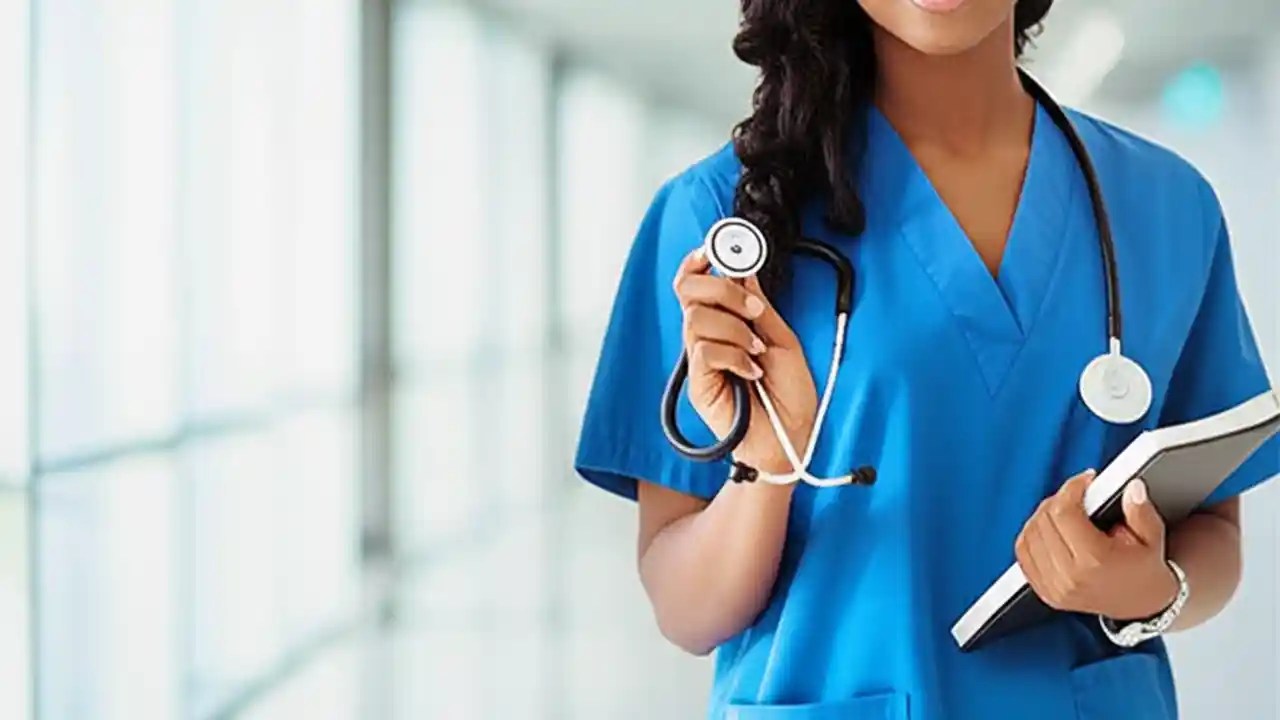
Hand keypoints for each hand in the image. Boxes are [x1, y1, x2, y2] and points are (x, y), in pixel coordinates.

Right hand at [673, 247, 816, 474]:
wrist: (791, 439)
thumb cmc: (789, 397)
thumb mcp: (783, 341)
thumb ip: (759, 308)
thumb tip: (743, 272)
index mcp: (725, 324)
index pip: (696, 284)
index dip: (699, 262)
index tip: (713, 249)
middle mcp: (707, 339)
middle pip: (686, 292)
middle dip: (720, 290)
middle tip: (751, 309)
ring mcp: (700, 362)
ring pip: (697, 320)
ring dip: (735, 329)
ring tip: (758, 351)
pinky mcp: (698, 385)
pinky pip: (705, 352)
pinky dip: (734, 356)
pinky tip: (752, 372)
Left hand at [1015, 471, 1179, 621]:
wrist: (1142, 606)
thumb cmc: (1146, 571)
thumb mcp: (1151, 538)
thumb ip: (1140, 510)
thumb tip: (1131, 488)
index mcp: (1094, 561)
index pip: (1064, 512)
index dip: (1072, 489)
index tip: (1084, 481)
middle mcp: (1069, 576)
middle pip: (1044, 520)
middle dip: (1059, 499)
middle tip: (1076, 494)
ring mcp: (1054, 587)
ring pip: (1030, 534)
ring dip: (1043, 515)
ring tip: (1064, 510)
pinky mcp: (1045, 591)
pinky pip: (1023, 553)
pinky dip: (1031, 535)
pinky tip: (1048, 528)